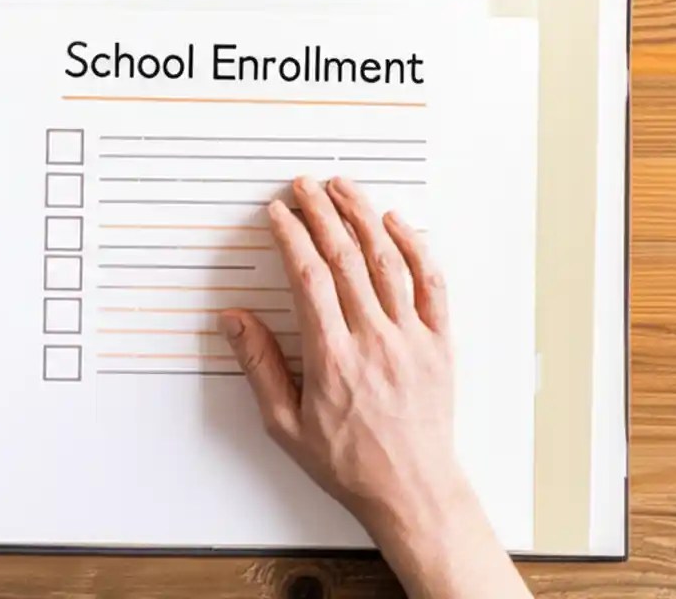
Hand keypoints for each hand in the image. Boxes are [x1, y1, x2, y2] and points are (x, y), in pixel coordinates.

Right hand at [221, 176, 528, 598]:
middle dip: (320, 214)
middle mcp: (374, 341)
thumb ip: (259, 366)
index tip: (277, 214)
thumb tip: (235, 320)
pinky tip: (398, 223)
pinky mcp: (439, 342)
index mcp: (332, 359)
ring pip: (387, 261)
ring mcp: (411, 338)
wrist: (411, 489)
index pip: (309, 278)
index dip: (291, 238)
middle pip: (345, 258)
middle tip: (303, 187)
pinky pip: (431, 283)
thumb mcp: (284, 424)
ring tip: (343, 188)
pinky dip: (415, 247)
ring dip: (363, 216)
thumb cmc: (348, 462)